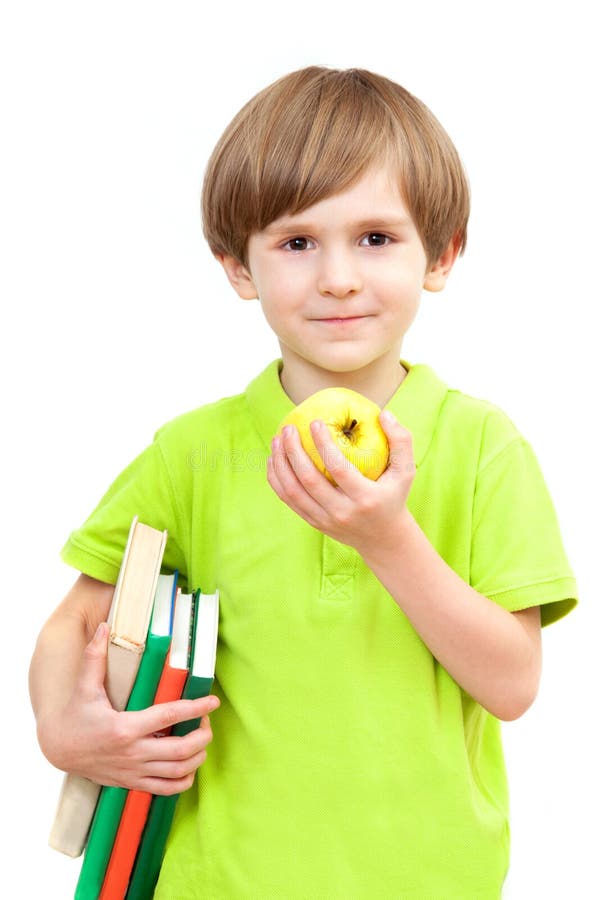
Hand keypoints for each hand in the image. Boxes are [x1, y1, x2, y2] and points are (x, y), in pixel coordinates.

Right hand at [38, 623, 219, 795]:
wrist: (58, 750)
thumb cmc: (75, 715)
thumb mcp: (84, 687)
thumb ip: (95, 656)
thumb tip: (105, 626)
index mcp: (124, 728)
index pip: (169, 716)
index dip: (195, 707)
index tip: (213, 700)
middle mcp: (133, 752)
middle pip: (181, 749)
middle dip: (202, 735)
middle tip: (207, 720)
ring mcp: (134, 771)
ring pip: (177, 771)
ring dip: (197, 757)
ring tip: (202, 740)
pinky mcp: (132, 783)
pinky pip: (165, 789)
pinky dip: (184, 781)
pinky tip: (190, 766)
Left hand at [267, 410, 414, 556]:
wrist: (383, 538)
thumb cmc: (393, 496)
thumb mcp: (406, 471)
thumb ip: (401, 441)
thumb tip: (384, 414)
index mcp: (365, 498)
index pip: (339, 469)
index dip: (323, 444)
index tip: (315, 422)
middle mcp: (342, 512)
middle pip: (309, 480)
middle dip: (293, 451)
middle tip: (288, 428)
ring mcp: (325, 520)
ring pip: (293, 491)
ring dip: (281, 464)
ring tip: (277, 440)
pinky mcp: (313, 522)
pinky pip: (288, 500)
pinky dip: (277, 479)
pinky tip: (274, 459)